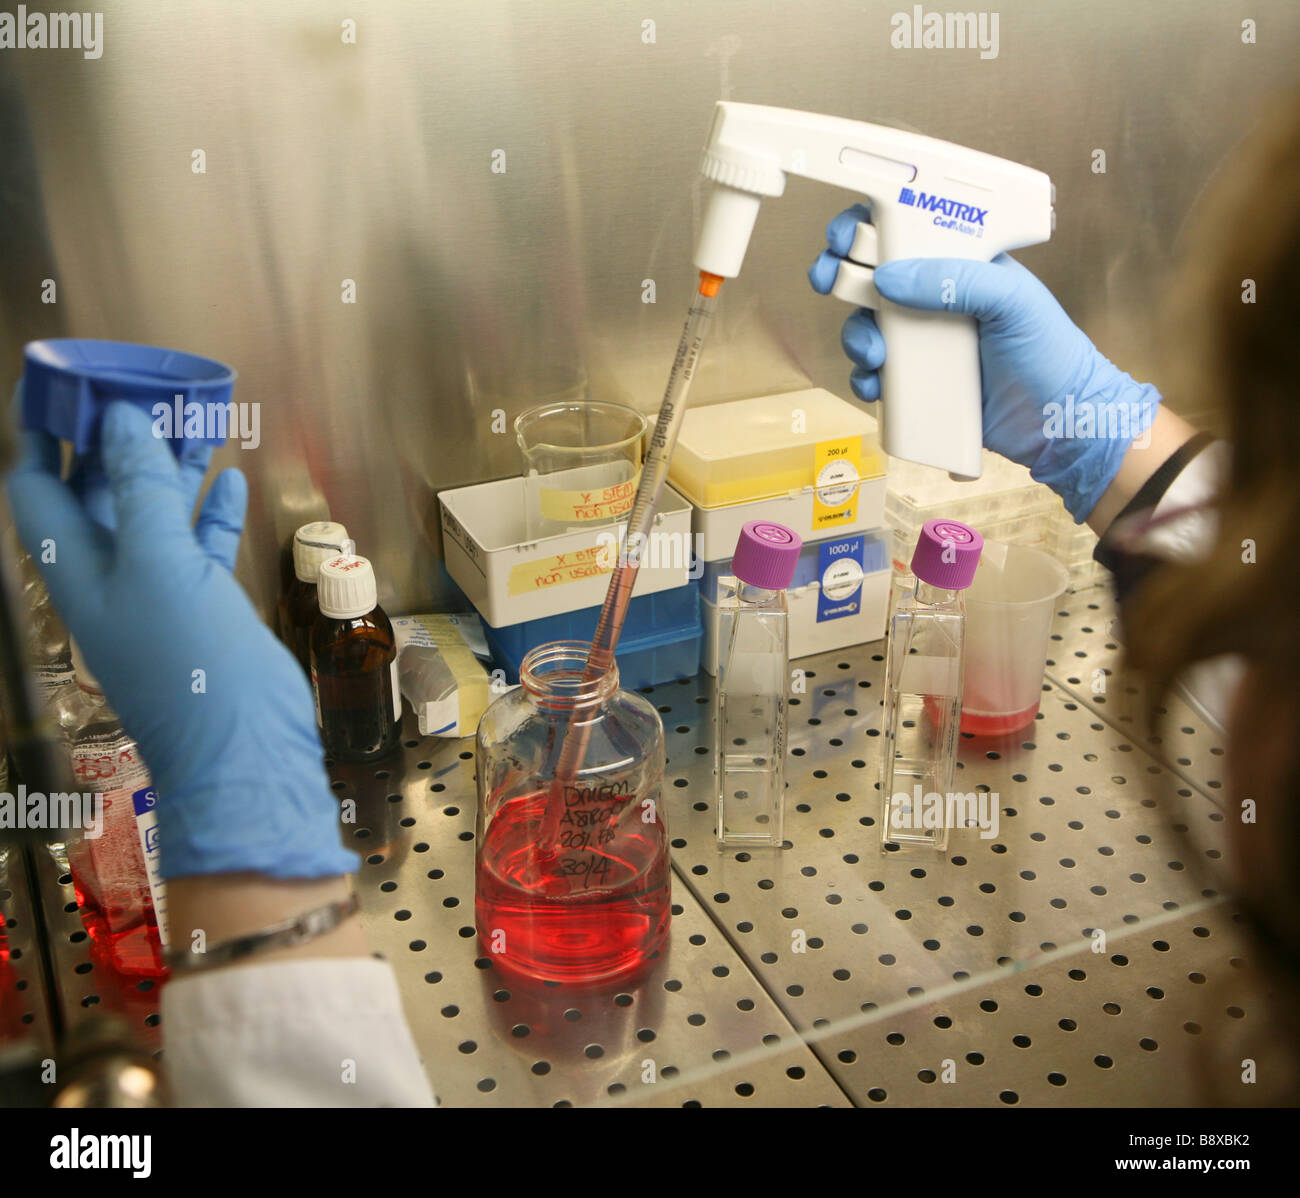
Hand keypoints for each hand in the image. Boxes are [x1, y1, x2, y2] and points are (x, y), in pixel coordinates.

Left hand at [6, 400, 358, 880]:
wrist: (244, 751)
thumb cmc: (192, 667)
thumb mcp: (161, 566)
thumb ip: (141, 490)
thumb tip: (120, 421)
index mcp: (77, 566)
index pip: (38, 483)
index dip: (44, 430)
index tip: (62, 380)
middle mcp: (109, 576)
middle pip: (99, 491)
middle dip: (118, 439)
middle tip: (147, 387)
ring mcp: (157, 593)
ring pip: (155, 512)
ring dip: (172, 466)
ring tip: (197, 417)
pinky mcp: (204, 607)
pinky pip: (199, 545)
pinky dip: (212, 511)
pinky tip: (230, 482)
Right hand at [809, 204, 1160, 519]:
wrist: (1059, 423)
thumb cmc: (1052, 354)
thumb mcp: (1013, 300)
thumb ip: (957, 279)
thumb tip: (892, 277)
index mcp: (960, 264)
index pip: (908, 231)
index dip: (868, 226)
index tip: (844, 235)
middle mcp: (936, 299)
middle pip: (872, 276)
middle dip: (842, 276)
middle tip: (829, 281)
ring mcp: (923, 342)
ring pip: (866, 327)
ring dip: (857, 335)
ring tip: (876, 353)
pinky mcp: (916, 384)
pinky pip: (873, 375)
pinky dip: (865, 378)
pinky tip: (877, 383)